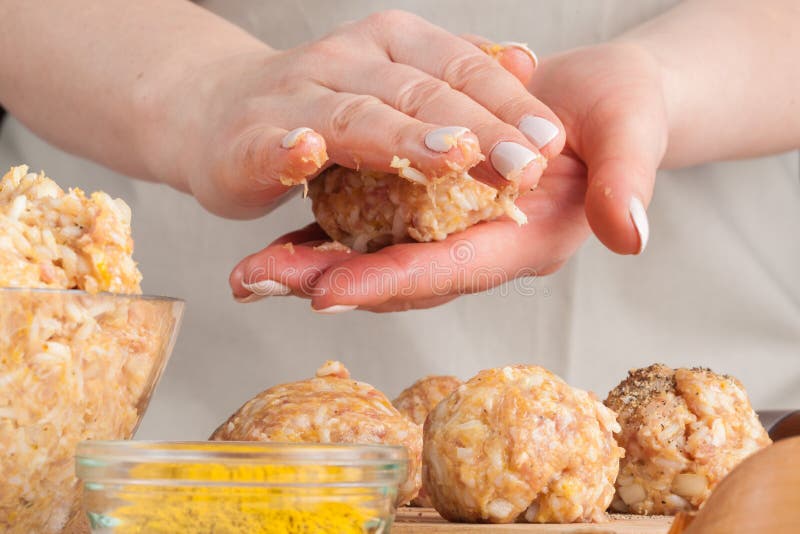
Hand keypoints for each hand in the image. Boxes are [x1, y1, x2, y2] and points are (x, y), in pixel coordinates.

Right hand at [149, 10, 564, 218]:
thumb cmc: (325, 105)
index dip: (509, 104)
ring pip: (357, 116)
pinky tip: (307, 153)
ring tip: (452, 157)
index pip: (461, 67)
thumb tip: (524, 60)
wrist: (218, 109)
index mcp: (391, 43)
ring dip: (403, 137)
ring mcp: (295, 95)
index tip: (553, 144)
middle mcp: (345, 58)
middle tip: (524, 165)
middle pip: (420, 92)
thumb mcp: (395, 78)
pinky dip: (290, 148)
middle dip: (476, 129)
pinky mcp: (247, 138)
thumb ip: (456, 72)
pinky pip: (272, 142)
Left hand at [230, 41, 668, 310]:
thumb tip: (632, 235)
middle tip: (261, 280)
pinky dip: (330, 233)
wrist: (601, 96)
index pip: (452, 266)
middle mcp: (481, 243)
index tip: (328, 290)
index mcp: (527, 238)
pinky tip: (280, 239)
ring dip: (316, 261)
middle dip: (332, 279)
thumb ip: (627, 180)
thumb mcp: (632, 131)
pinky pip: (376, 225)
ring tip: (251, 269)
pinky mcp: (431, 206)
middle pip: (400, 272)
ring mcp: (453, 229)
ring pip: (377, 254)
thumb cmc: (622, 111)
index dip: (392, 279)